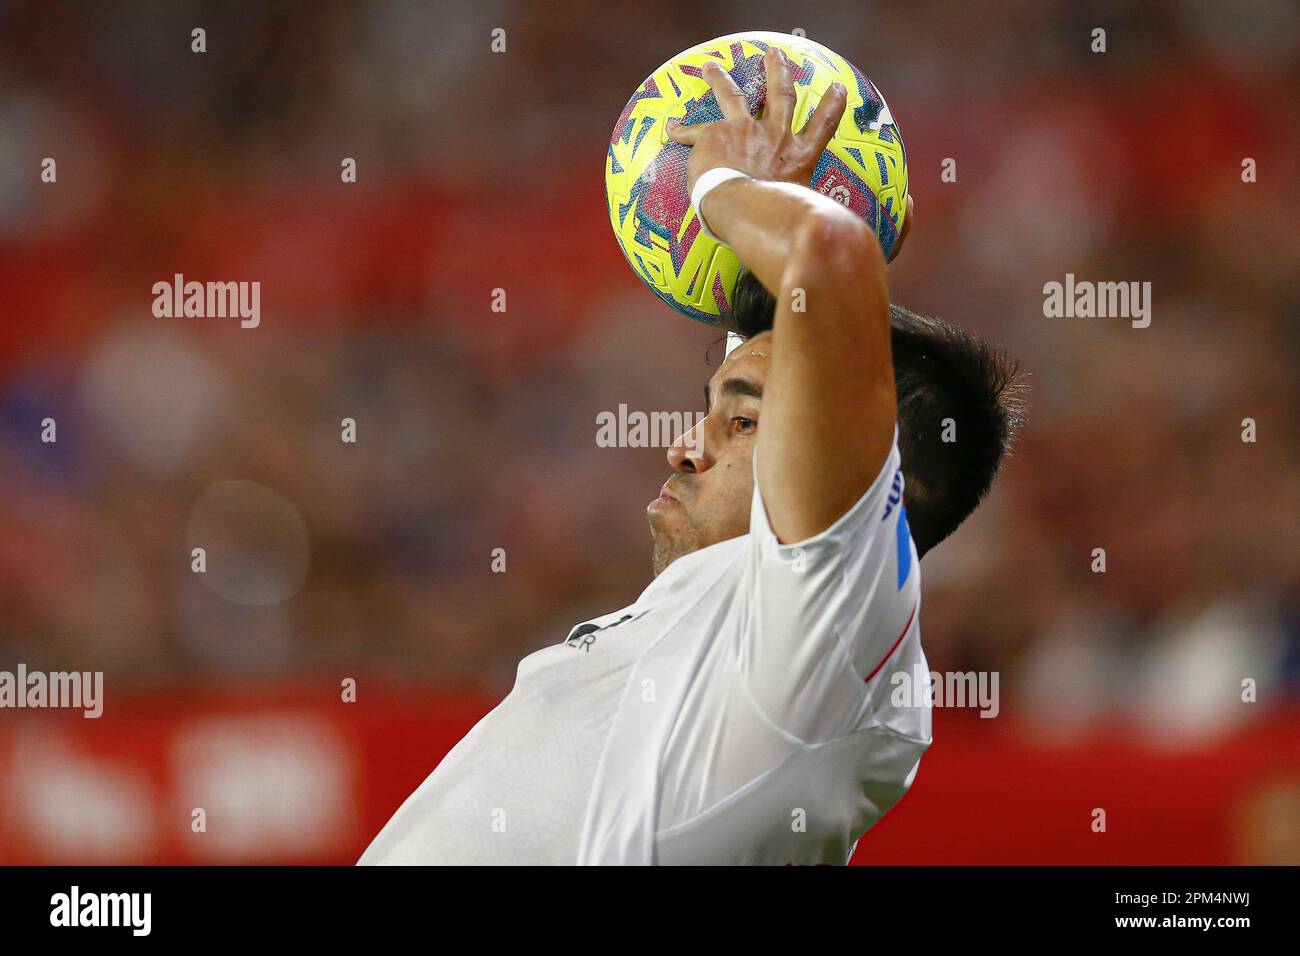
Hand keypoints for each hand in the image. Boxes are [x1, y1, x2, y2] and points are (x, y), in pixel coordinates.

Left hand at [665, 47, 912, 261]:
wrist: (754, 214)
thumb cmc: (792, 225)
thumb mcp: (838, 224)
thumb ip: (879, 221)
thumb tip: (916, 207)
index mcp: (800, 159)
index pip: (821, 128)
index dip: (829, 108)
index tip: (837, 90)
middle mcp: (774, 138)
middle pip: (778, 98)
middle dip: (779, 75)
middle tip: (778, 56)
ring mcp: (744, 132)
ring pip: (732, 97)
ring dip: (721, 79)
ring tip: (710, 66)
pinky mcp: (715, 137)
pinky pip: (693, 130)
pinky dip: (680, 129)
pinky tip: (667, 128)